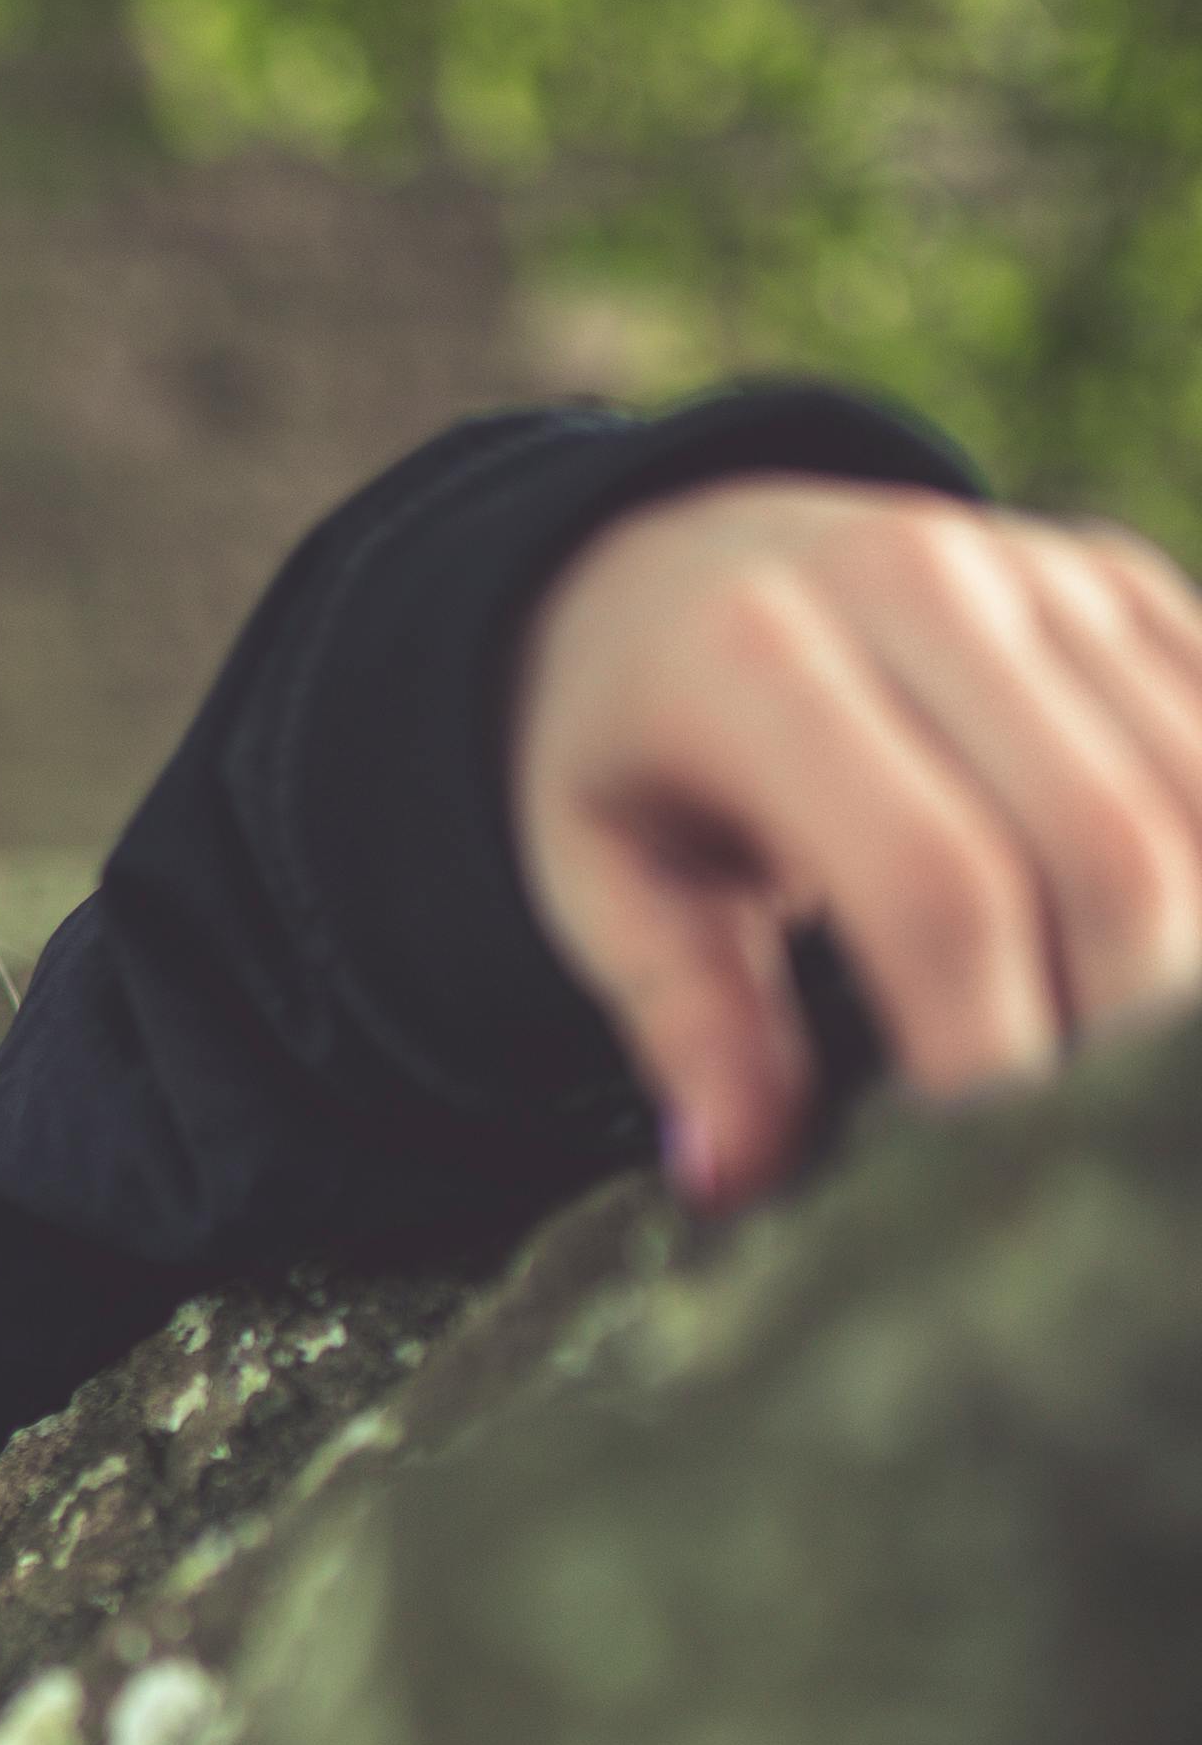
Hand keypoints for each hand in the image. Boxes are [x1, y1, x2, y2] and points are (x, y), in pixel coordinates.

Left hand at [511, 478, 1201, 1206]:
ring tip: (1119, 1057)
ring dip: (1189, 957)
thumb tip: (732, 1176)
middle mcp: (923, 582)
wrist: (686, 568)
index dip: (986, 1051)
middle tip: (1069, 1125)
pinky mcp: (1130, 588)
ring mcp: (1045, 574)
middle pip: (1109, 847)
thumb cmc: (639, 755)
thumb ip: (683, 1022)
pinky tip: (1164, 965)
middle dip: (1116, 1022)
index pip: (938, 890)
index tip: (975, 1158)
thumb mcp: (602, 882)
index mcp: (761, 658)